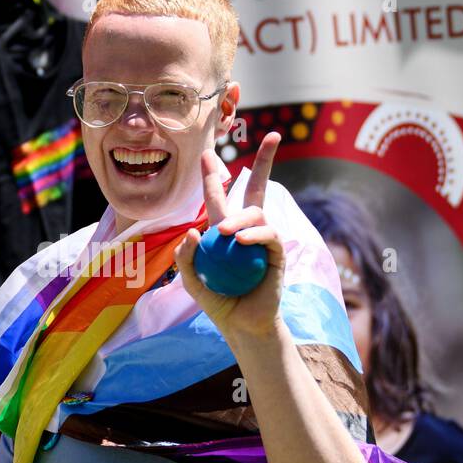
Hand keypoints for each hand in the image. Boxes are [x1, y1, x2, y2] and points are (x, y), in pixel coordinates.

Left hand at [174, 132, 284, 339]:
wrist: (243, 325)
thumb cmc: (218, 302)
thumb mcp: (191, 280)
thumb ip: (186, 258)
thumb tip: (191, 231)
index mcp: (224, 231)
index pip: (219, 197)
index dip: (213, 176)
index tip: (206, 153)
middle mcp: (247, 229)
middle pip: (257, 188)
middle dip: (266, 161)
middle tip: (273, 137)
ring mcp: (264, 239)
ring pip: (256, 213)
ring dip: (239, 217)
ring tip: (226, 233)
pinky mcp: (277, 253)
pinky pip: (269, 235)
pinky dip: (255, 234)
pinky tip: (241, 240)